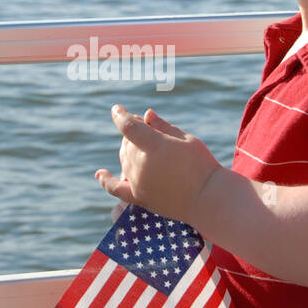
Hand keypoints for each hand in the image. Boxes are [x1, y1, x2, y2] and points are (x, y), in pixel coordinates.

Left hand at [94, 104, 222, 224]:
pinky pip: (115, 188)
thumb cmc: (202, 165)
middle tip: (145, 127)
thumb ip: (163, 126)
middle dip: (133, 132)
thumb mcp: (186, 139)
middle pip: (127, 143)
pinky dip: (105, 180)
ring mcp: (138, 182)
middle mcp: (141, 164)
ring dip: (129, 149)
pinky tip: (99, 173)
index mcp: (155, 146)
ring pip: (124, 159)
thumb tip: (146, 114)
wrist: (208, 199)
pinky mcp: (139, 197)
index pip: (129, 126)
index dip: (120, 115)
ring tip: (143, 146)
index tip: (116, 108)